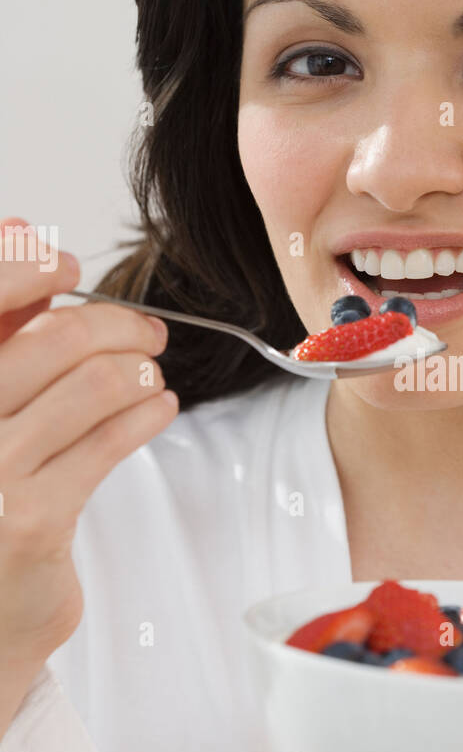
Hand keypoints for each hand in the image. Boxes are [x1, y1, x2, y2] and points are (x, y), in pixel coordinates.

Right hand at [0, 219, 176, 676]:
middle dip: (116, 324)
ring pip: (90, 386)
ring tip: (153, 372)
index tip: (63, 267)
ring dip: (138, 369)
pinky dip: (145, 414)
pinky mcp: (31, 519)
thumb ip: (1, 328)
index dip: (20, 269)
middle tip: (149, 332)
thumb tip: (20, 232)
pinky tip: (158, 407)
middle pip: (53, 340)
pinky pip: (107, 442)